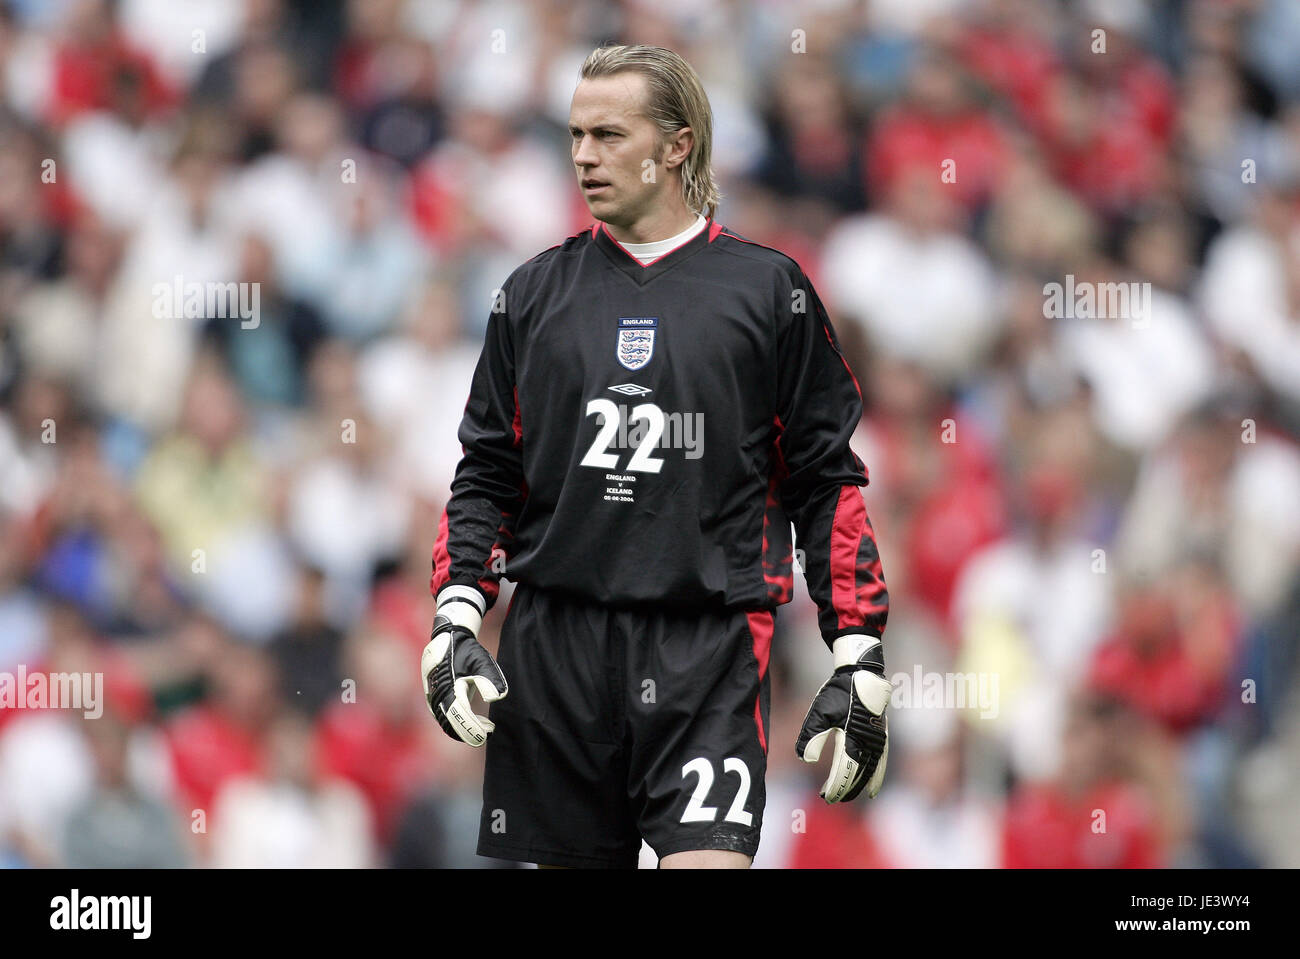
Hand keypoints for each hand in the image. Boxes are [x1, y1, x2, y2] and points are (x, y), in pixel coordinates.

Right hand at [421, 596, 507, 746]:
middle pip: (451, 724)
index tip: (488, 732)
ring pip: (446, 722)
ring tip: (485, 726)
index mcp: (448, 686)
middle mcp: (437, 694)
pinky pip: (444, 717)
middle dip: (469, 733)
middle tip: (488, 731)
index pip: (459, 716)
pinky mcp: (433, 699)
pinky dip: (458, 724)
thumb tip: (495, 698)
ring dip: (464, 729)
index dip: (473, 728)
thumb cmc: (466, 650)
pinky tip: (475, 722)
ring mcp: (432, 698)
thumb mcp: (482, 660)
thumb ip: (491, 678)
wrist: (447, 639)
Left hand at [796, 635, 889, 801]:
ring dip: (859, 786)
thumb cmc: (838, 692)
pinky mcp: (881, 737)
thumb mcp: (819, 712)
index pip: (844, 771)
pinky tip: (872, 789)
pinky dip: (876, 778)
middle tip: (831, 799)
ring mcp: (877, 741)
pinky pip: (881, 763)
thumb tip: (805, 760)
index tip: (825, 796)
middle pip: (857, 774)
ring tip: (847, 796)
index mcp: (852, 738)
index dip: (835, 786)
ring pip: (870, 772)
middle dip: (844, 789)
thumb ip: (811, 737)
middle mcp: (868, 743)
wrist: (862, 674)